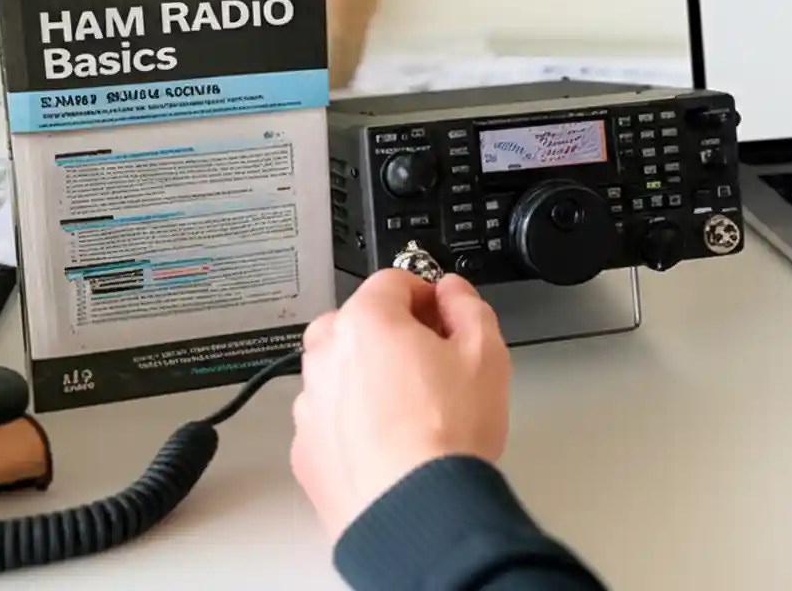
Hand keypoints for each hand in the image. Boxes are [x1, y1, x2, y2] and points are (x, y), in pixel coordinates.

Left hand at [291, 269, 510, 540]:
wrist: (417, 510)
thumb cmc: (447, 434)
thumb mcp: (485, 353)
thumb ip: (468, 306)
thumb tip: (453, 293)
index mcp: (366, 321)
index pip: (393, 281)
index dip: (427, 295)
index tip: (445, 317)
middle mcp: (326, 357)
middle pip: (358, 323)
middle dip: (393, 334)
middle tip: (433, 364)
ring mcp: (310, 405)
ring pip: (341, 373)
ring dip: (370, 378)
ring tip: (414, 412)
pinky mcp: (306, 450)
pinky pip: (332, 419)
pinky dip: (354, 423)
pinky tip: (391, 444)